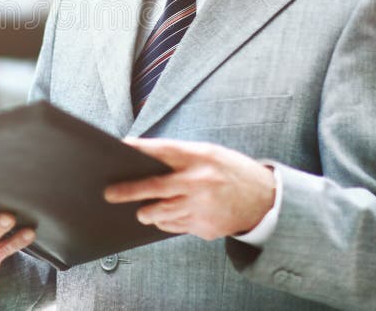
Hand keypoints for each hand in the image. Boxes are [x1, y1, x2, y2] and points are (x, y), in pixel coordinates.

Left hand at [104, 138, 275, 240]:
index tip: (120, 148)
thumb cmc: (231, 171)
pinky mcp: (205, 228)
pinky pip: (175, 226)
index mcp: (201, 157)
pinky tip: (166, 217)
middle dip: (128, 191)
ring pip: (161, 213)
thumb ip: (180, 155)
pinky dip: (167, 221)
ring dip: (147, 212)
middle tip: (109, 194)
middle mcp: (199, 182)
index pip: (163, 151)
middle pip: (154, 188)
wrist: (266, 200)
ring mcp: (202, 207)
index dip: (140, 149)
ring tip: (141, 211)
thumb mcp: (210, 153)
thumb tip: (143, 154)